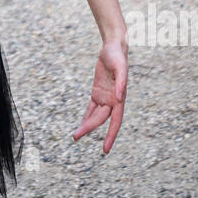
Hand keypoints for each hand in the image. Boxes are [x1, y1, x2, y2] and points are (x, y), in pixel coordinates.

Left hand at [73, 38, 126, 152]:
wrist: (113, 48)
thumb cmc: (118, 57)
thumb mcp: (120, 66)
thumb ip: (121, 82)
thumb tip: (119, 98)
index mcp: (119, 98)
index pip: (115, 122)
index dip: (111, 135)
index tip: (105, 149)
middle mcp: (112, 101)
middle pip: (100, 119)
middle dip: (89, 129)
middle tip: (76, 137)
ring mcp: (104, 97)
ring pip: (95, 116)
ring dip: (86, 125)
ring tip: (76, 136)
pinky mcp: (97, 92)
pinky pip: (91, 107)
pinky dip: (86, 116)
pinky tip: (81, 124)